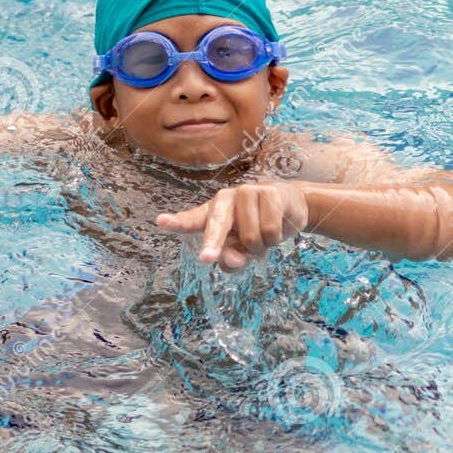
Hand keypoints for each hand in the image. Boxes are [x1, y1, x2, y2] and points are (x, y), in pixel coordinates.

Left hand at [156, 182, 309, 272]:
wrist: (291, 208)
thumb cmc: (259, 228)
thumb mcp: (243, 250)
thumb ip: (232, 259)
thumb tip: (230, 260)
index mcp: (213, 212)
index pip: (193, 219)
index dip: (178, 222)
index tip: (161, 221)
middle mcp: (226, 198)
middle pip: (217, 224)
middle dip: (212, 243)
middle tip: (206, 258)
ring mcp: (248, 192)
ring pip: (250, 236)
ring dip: (261, 246)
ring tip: (264, 238)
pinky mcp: (270, 192)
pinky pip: (270, 230)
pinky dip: (275, 239)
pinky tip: (277, 228)